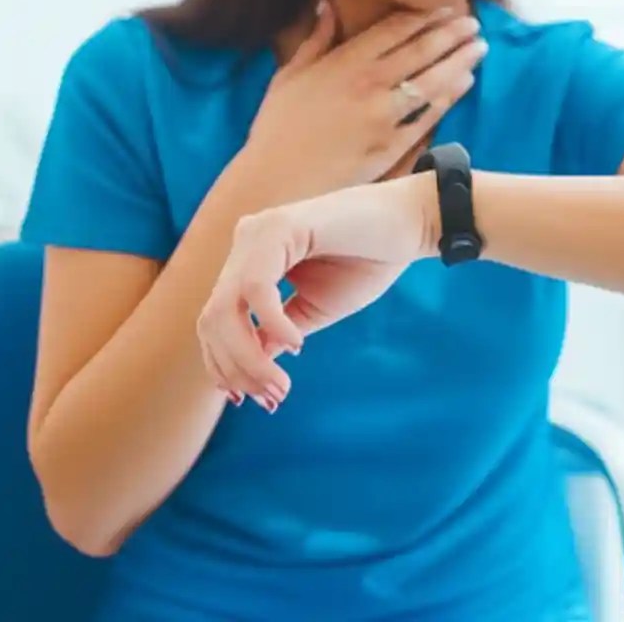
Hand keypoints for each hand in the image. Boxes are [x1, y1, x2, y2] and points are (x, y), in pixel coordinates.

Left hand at [197, 174, 437, 411]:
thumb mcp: (316, 308)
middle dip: (235, 369)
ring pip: (225, 310)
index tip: (252, 400)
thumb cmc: (369, 261)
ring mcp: (258, 233)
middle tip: (271, 399)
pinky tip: (296, 344)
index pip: (214, 321)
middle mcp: (245, 243)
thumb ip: (279, 331)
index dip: (225, 365)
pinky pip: (256, 288)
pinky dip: (271, 323)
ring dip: (248, 358)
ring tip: (280, 385)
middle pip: (211, 320)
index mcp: (250, 261)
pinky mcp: (280, 227)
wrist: (411, 223)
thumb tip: (252, 363)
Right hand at [236, 0, 486, 197]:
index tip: (444, 9)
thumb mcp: (289, 75)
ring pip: (431, 81)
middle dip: (451, 35)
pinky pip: (427, 117)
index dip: (424, 17)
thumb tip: (326, 3)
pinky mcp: (392, 146)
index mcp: (343, 63)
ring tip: (479, 49)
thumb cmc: (278, 129)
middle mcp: (368, 85)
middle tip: (473, 26)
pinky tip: (464, 83)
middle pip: (421, 51)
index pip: (394, 30)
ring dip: (459, 62)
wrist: (276, 182)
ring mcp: (383, 116)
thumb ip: (315, 39)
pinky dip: (448, 98)